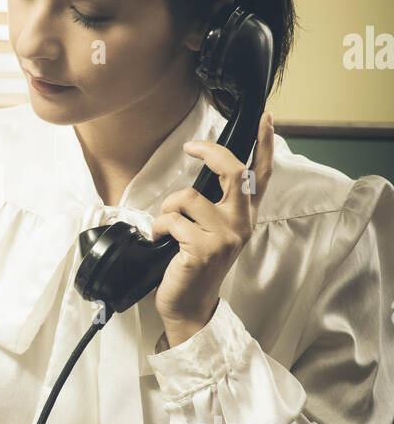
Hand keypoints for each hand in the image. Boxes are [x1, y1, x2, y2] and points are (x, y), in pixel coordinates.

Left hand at [150, 111, 274, 342]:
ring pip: (189, 196)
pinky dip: (158, 227)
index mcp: (246, 217)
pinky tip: (160, 240)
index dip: (265, 144)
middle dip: (211, 152)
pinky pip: (171, 219)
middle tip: (192, 146)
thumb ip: (215, 205)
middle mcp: (242, 224)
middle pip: (234, 171)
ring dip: (168, 207)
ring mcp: (225, 237)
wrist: (189, 306)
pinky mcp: (204, 249)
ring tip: (166, 225)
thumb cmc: (194, 266)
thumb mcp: (213, 233)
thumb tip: (203, 171)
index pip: (261, 176)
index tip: (266, 118)